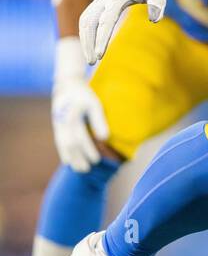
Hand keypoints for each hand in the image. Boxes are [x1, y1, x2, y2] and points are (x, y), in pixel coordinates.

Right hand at [51, 36, 109, 171]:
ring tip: (79, 169)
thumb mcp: (94, 104)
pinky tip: (69, 162)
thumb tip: (104, 138)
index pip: (81, 138)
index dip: (88, 150)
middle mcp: (63, 121)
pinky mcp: (56, 126)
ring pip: (62, 145)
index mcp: (73, 115)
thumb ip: (99, 121)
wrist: (66, 85)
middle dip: (78, 158)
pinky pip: (58, 142)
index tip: (97, 160)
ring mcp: (57, 124)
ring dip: (70, 158)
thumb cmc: (84, 95)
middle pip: (69, 145)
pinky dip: (63, 153)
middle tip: (87, 170)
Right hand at [80, 0, 174, 64]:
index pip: (106, 21)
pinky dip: (86, 31)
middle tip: (91, 62)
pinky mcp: (101, 0)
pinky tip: (91, 44)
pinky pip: (87, 17)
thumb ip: (158, 2)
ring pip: (85, 20)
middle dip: (87, 42)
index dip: (101, 39)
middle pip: (88, 22)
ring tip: (90, 57)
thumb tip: (155, 20)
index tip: (99, 56)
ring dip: (84, 38)